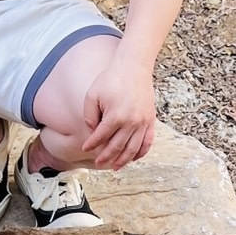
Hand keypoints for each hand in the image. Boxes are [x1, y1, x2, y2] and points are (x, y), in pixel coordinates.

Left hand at [81, 49, 155, 169]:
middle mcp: (131, 123)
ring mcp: (142, 123)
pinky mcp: (150, 121)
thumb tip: (93, 131)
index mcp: (115, 117)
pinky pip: (147, 142)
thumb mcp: (93, 95)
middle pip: (117, 147)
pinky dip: (141, 152)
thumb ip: (90, 115)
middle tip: (98, 163)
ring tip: (115, 166)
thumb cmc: (111, 79)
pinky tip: (134, 158)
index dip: (91, 144)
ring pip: (133, 149)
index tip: (85, 148)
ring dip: (123, 160)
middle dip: (106, 157)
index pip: (101, 137)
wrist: (134, 67)